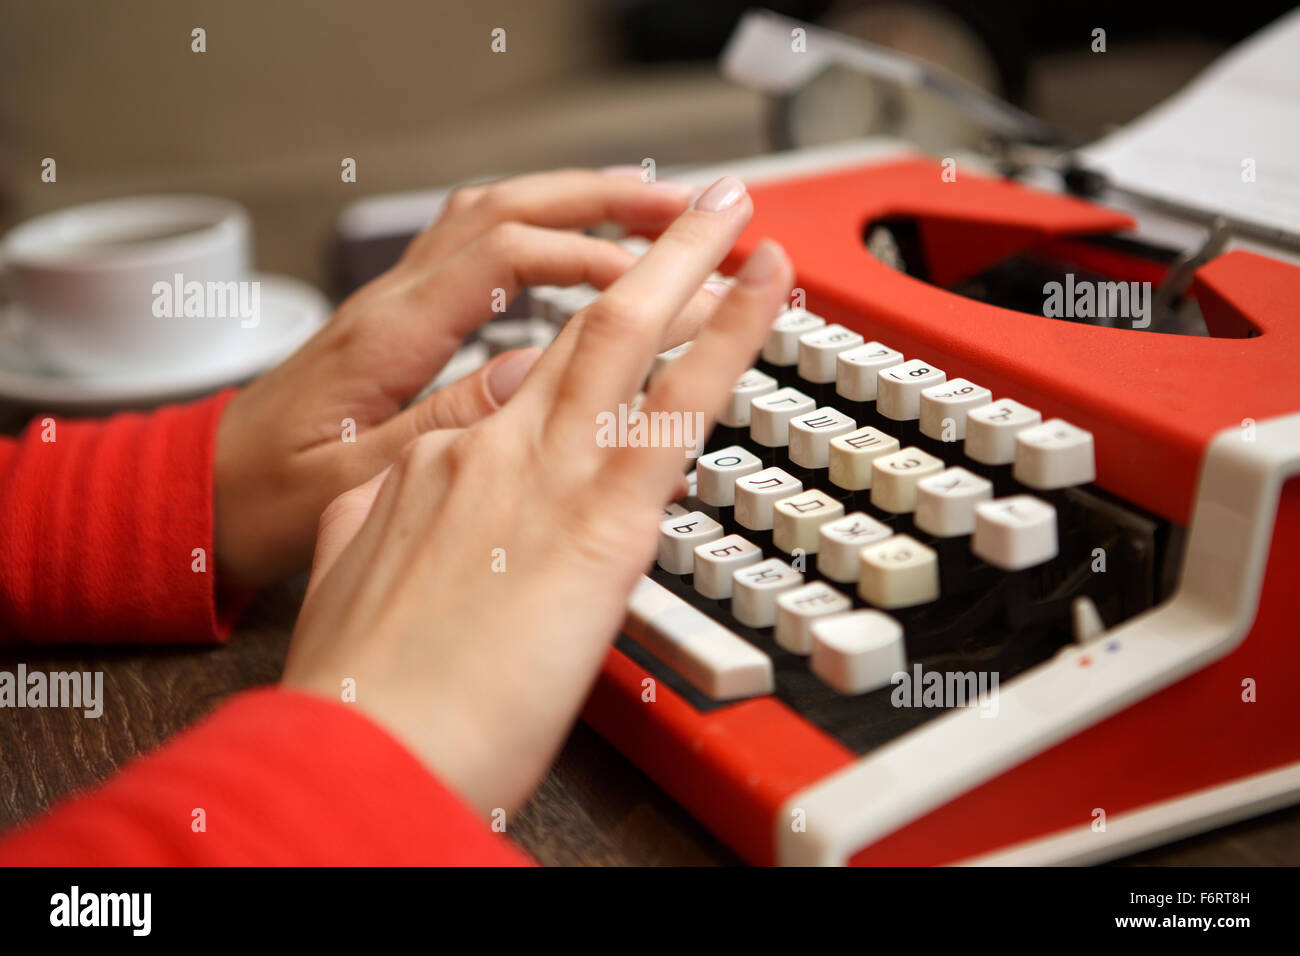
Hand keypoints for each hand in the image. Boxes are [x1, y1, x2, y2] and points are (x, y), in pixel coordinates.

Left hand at [213, 169, 703, 588]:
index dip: (592, 256)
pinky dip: (540, 237)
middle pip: (505, 210)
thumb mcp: (350, 477)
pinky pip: (479, 251)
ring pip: (492, 218)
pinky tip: (577, 262)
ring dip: (573, 205)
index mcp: (386, 336)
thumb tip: (529, 377)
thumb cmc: (264, 496)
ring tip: (648, 216)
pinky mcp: (397, 323)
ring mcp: (394, 306)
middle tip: (680, 206)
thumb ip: (439, 426)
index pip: (506, 257)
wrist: (201, 493)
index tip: (664, 273)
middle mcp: (392, 303)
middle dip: (600, 198)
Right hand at [281, 176, 793, 813]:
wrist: (358, 752)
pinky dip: (731, 332)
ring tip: (733, 212)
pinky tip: (767, 288)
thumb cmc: (362, 693)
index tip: (625, 328)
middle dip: (648, 258)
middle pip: (582, 329)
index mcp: (433, 466)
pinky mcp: (601, 517)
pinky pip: (680, 399)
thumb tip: (399, 502)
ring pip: (627, 335)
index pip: (526, 389)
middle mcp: (489, 447)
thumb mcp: (345, 584)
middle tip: (698, 209)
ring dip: (688, 262)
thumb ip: (377, 527)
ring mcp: (543, 469)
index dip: (586, 350)